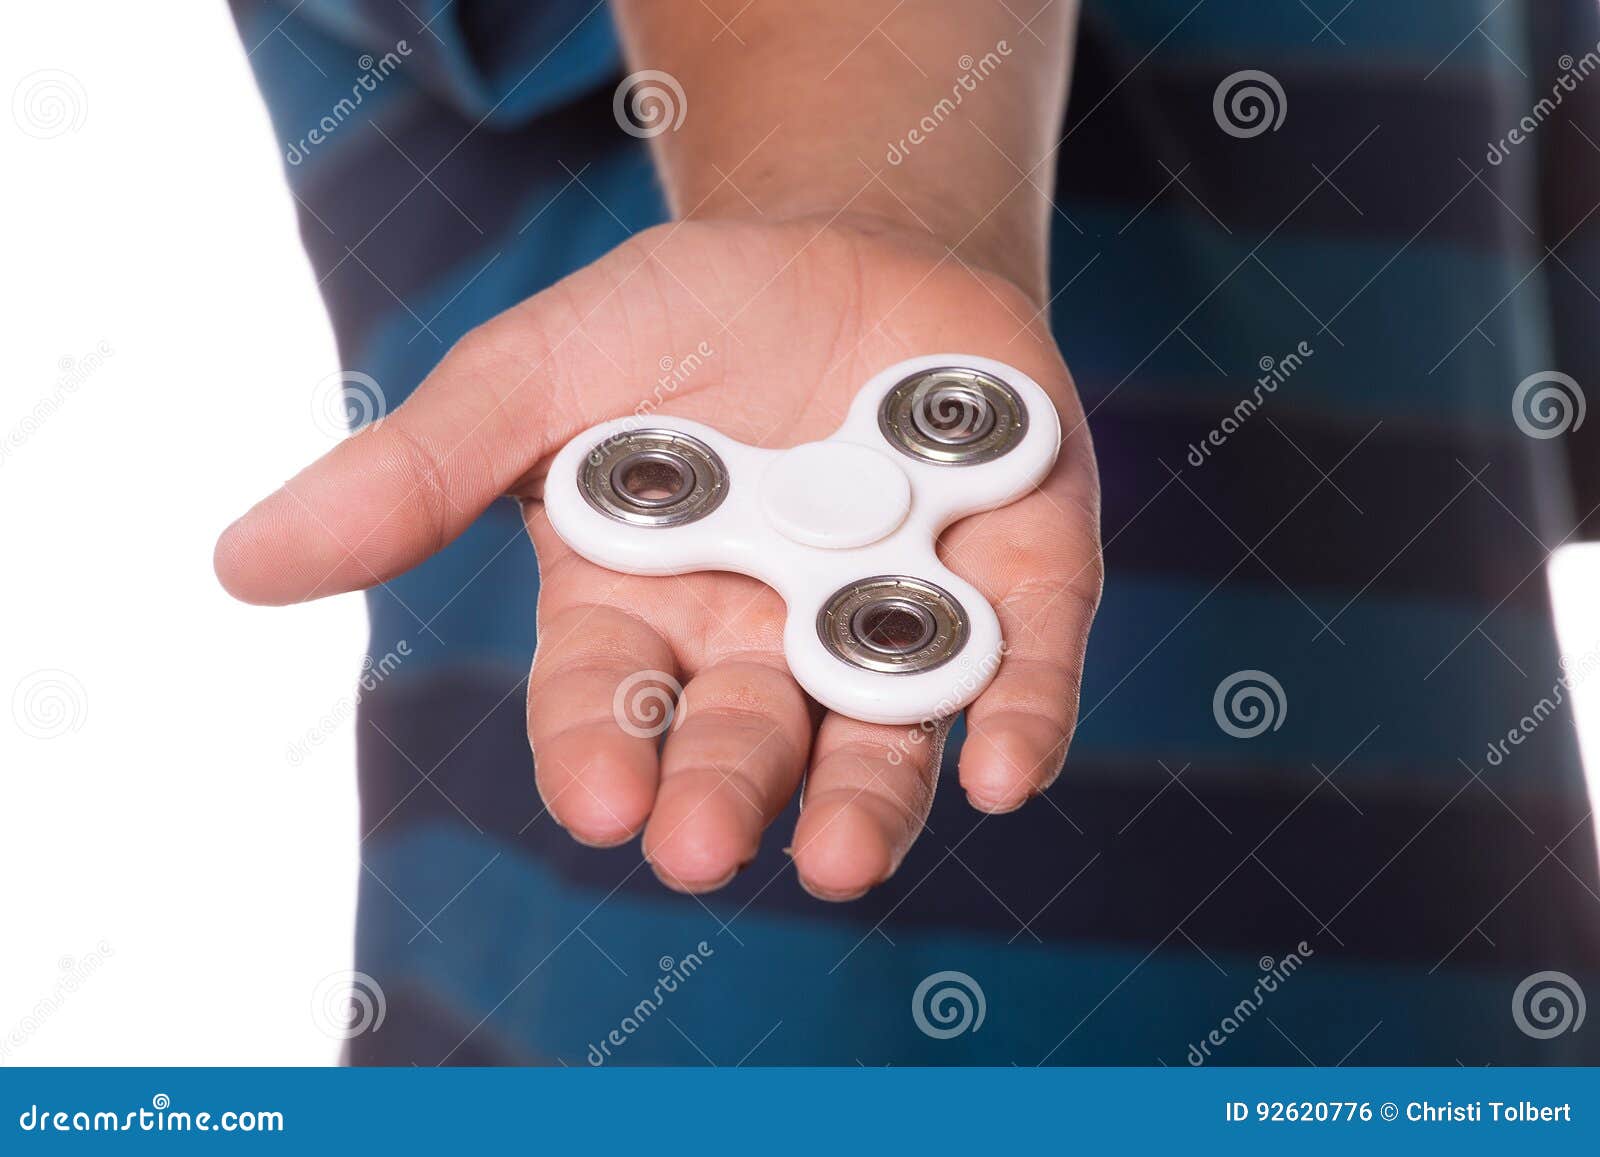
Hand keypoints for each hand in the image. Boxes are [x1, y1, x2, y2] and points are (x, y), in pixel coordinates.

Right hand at [215, 216, 1101, 899]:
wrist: (850, 242)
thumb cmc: (681, 319)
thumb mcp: (540, 373)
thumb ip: (417, 473)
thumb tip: (240, 564)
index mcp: (644, 613)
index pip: (608, 710)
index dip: (600, 759)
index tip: (600, 806)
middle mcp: (766, 641)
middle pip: (741, 737)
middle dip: (720, 790)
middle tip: (698, 848)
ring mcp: (894, 616)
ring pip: (878, 735)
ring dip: (862, 800)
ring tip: (837, 857)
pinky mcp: (1014, 579)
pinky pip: (1017, 663)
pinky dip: (1016, 715)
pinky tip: (1008, 771)